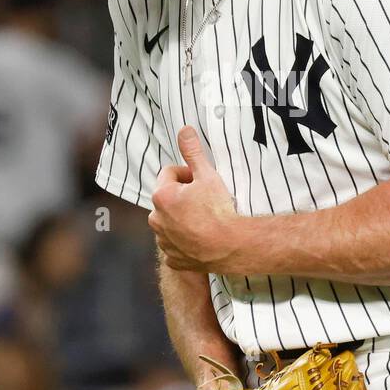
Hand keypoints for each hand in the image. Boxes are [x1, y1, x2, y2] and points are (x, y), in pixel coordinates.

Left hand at [150, 126, 240, 271]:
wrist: (233, 246)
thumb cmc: (220, 210)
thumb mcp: (208, 175)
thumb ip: (193, 152)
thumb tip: (184, 130)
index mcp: (162, 196)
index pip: (169, 173)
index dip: (188, 174)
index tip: (202, 181)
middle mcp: (156, 219)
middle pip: (168, 198)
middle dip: (183, 196)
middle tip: (205, 200)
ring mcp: (164, 241)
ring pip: (170, 222)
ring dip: (182, 218)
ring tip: (205, 219)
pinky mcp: (173, 259)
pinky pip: (175, 245)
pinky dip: (185, 240)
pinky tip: (201, 238)